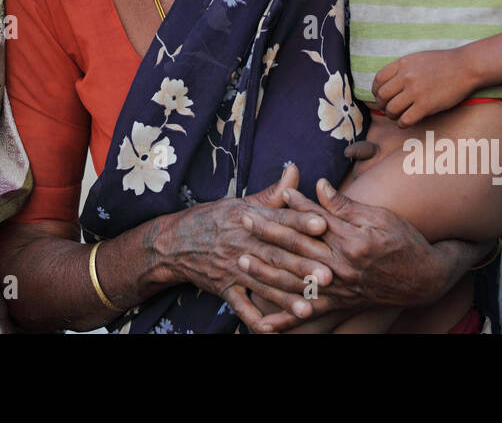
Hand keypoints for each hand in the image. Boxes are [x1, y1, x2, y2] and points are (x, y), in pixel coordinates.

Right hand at [160, 164, 335, 330]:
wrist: (173, 243)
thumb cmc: (214, 220)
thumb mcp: (241, 202)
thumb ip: (273, 193)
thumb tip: (296, 170)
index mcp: (248, 219)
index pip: (278, 220)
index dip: (300, 222)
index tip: (323, 225)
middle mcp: (241, 244)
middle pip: (275, 255)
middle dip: (302, 266)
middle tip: (328, 274)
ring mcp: (232, 268)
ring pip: (263, 283)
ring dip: (286, 298)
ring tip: (309, 308)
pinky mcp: (224, 289)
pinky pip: (240, 307)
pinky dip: (255, 320)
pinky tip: (272, 330)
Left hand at [238, 177, 482, 330]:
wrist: (425, 278)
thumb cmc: (404, 241)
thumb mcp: (378, 217)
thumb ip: (345, 205)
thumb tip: (318, 185)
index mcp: (352, 241)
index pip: (313, 222)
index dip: (289, 208)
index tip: (267, 198)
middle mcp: (342, 267)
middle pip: (298, 250)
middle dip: (268, 235)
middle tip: (243, 222)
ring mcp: (339, 289)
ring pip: (296, 282)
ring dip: (267, 272)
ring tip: (242, 262)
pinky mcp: (339, 303)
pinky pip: (308, 313)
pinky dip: (286, 320)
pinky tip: (263, 325)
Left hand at [373, 48, 478, 125]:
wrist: (466, 67)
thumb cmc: (443, 63)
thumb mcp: (417, 58)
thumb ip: (401, 69)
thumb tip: (387, 83)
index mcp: (402, 64)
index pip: (378, 80)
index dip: (376, 91)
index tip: (381, 96)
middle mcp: (406, 77)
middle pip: (381, 97)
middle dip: (382, 105)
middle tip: (389, 108)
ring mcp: (416, 92)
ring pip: (391, 110)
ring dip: (392, 116)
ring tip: (398, 116)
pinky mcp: (426, 105)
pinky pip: (405, 120)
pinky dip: (402, 124)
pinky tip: (407, 121)